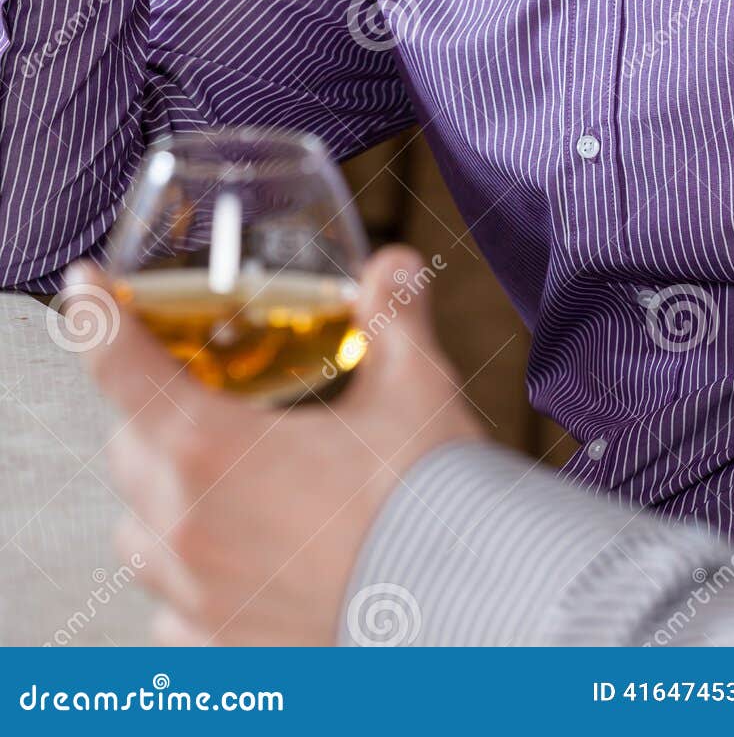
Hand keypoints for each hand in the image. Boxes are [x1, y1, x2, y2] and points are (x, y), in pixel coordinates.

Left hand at [64, 246, 484, 645]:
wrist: (464, 612)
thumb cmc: (430, 500)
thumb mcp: (413, 384)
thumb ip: (392, 313)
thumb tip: (391, 269)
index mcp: (209, 448)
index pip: (122, 366)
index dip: (95, 320)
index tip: (82, 291)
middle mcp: (185, 527)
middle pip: (127, 449)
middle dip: (152, 413)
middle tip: (200, 393)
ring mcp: (199, 597)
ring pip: (140, 536)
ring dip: (163, 499)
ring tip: (219, 483)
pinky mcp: (225, 650)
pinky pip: (174, 613)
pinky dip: (191, 583)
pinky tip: (240, 566)